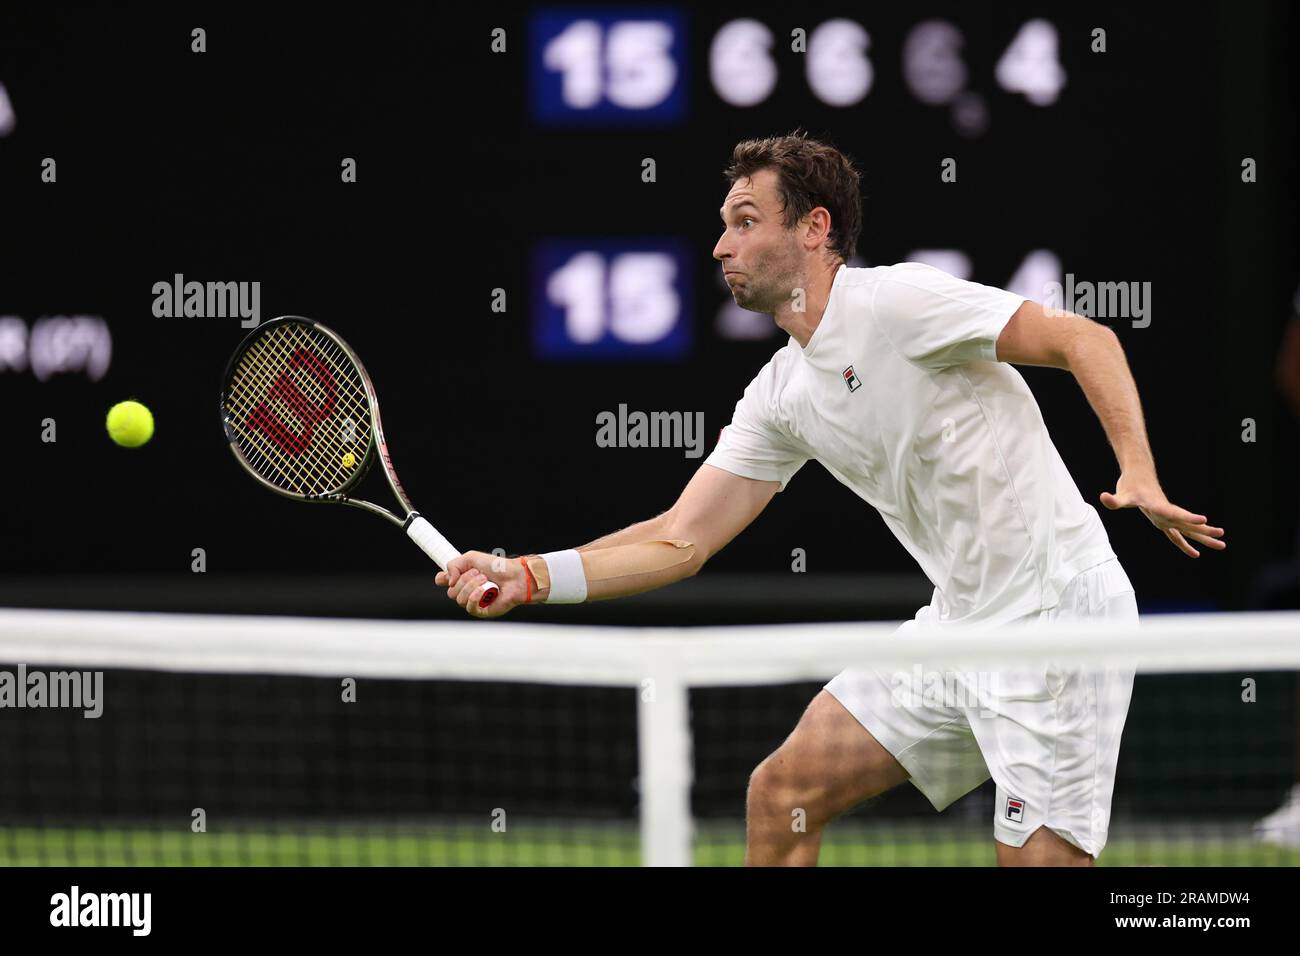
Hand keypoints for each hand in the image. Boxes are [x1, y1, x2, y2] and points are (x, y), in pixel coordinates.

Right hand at [435, 550, 531, 617]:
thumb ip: (453, 564)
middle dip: (464, 580)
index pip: (443, 581)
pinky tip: (485, 591)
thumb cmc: (496, 567)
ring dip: (472, 586)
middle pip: (450, 591)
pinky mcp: (481, 611)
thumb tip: (447, 579)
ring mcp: (473, 602)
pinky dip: (476, 597)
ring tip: (486, 580)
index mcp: (462, 578)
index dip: (441, 579)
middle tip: (480, 574)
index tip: (445, 576)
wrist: (515, 577)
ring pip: (459, 599)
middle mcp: (466, 591)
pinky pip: (469, 607)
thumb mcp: (471, 558)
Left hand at [1100, 476, 1225, 557]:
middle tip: (1222, 535)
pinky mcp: (1164, 520)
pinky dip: (1184, 544)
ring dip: (1203, 537)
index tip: (1204, 519)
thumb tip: (1103, 497)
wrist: (1139, 474)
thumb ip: (1114, 500)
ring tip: (1222, 544)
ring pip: (1187, 529)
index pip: (1174, 512)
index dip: (1188, 517)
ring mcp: (1167, 517)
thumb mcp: (1121, 494)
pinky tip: (1196, 553)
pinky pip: (1176, 535)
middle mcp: (1166, 512)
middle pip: (1186, 523)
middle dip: (1204, 530)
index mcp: (1158, 506)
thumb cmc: (1130, 485)